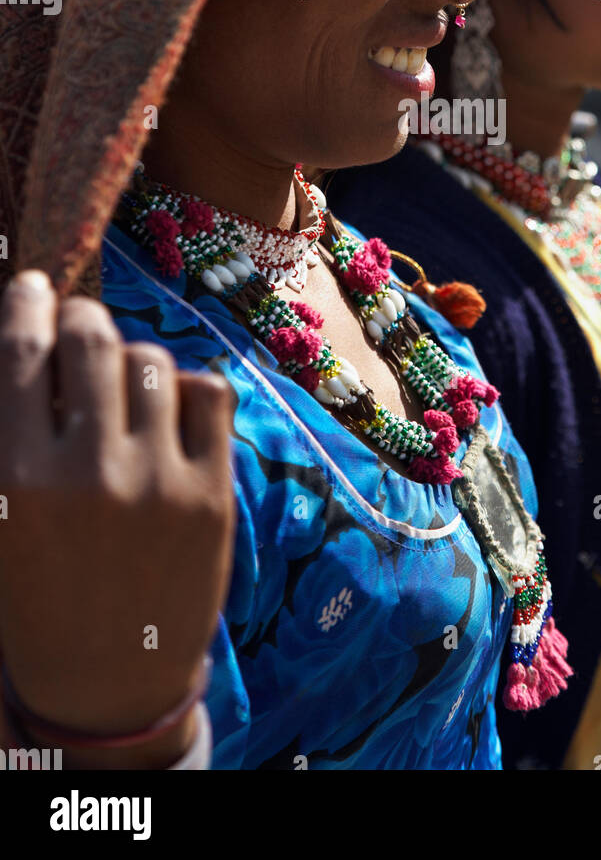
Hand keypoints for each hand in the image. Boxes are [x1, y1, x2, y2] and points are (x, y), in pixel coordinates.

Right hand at [0, 270, 234, 762]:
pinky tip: (170, 413)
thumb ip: (15, 428)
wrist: (110, 682)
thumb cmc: (39, 592)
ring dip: (132, 361)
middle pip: (93, 338)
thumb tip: (29, 338)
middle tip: (79, 324)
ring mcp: (158, 482)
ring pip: (151, 361)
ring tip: (121, 391)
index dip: (26, 302)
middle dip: (82, 318)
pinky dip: (186, 389)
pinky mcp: (213, 493)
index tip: (32, 285)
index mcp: (18, 477)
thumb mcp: (2, 513)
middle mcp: (88, 473)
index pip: (21, 351)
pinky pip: (208, 392)